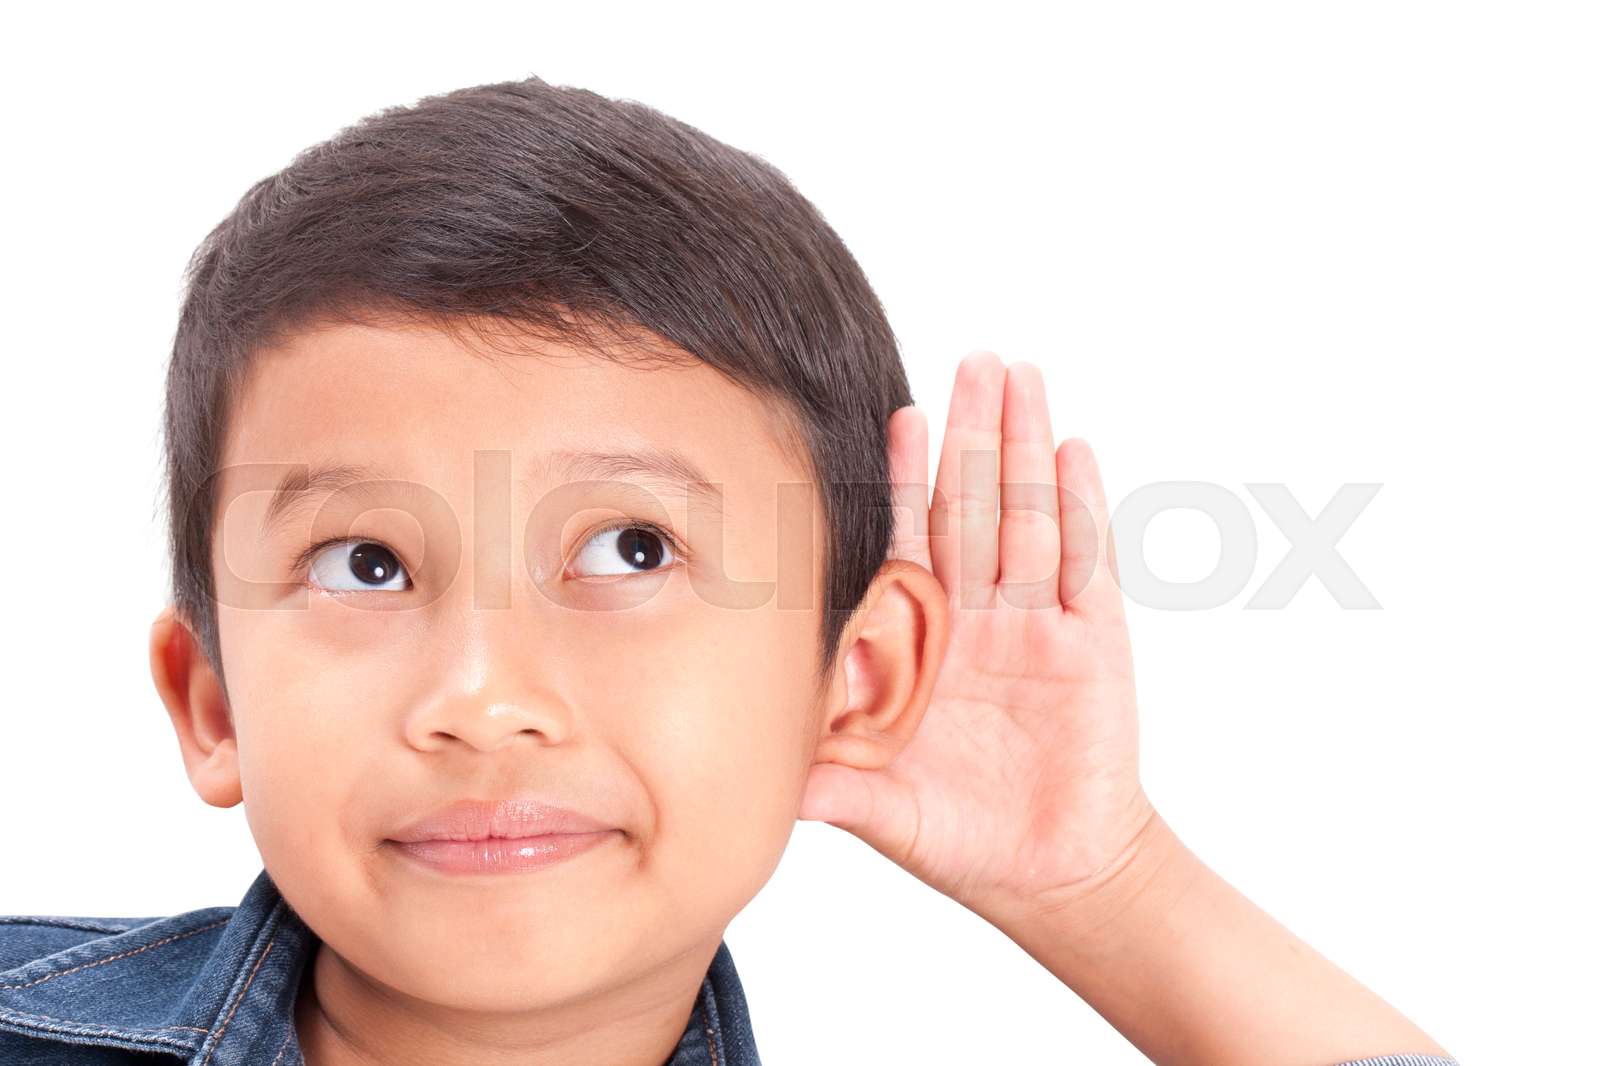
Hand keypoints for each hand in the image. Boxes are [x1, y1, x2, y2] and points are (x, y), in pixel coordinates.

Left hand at [798, 351, 1158, 920]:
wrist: (1051, 875)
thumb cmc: (961, 836)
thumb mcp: (883, 810)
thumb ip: (831, 784)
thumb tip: (761, 773)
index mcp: (922, 642)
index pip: (908, 544)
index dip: (902, 483)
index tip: (893, 418)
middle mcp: (978, 617)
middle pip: (973, 508)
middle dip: (973, 434)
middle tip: (972, 359)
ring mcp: (1037, 623)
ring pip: (1029, 517)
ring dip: (1025, 447)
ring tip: (1021, 377)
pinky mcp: (1093, 643)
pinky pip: (1088, 566)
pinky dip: (1083, 508)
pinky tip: (1073, 450)